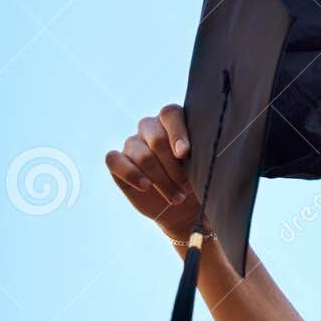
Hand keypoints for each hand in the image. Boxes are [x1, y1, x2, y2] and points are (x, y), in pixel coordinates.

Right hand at [105, 105, 200, 244]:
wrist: (183, 206)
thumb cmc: (199, 181)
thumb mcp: (206, 167)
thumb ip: (202, 153)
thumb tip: (194, 151)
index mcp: (174, 121)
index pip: (171, 114)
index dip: (177, 133)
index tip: (184, 154)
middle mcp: (151, 128)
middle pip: (157, 138)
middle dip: (173, 167)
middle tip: (187, 187)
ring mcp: (133, 143)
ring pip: (142, 155)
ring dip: (161, 180)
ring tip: (177, 197)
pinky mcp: (117, 160)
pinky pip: (114, 160)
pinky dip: (131, 173)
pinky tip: (146, 186)